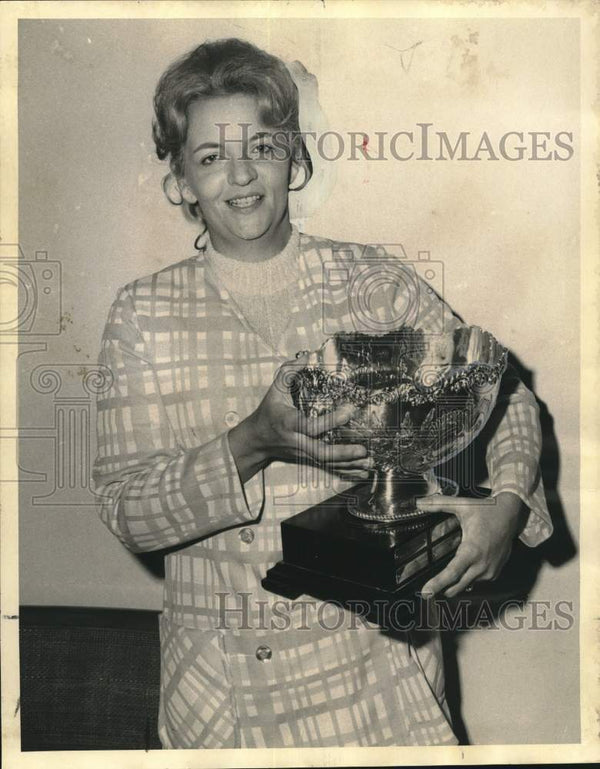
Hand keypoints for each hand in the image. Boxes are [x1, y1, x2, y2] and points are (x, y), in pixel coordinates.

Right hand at [228, 356, 369, 482]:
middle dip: (343, 452)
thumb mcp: (275, 389)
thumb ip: (290, 372)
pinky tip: (362, 473)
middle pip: (320, 451)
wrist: (257, 440)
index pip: (310, 425)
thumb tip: (308, 356)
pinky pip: (328, 468)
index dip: (331, 421)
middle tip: (363, 450)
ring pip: (327, 463)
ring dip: (349, 464)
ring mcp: (302, 453)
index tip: (349, 410)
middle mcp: (296, 441)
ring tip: (369, 464)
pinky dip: (346, 471)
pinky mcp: (307, 460)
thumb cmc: (269, 411)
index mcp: (288, 423)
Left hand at [418, 492, 528, 597]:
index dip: (437, 584)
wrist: (510, 515)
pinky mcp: (495, 573)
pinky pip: (476, 582)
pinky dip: (467, 579)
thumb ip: (438, 504)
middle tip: (427, 590)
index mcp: (472, 550)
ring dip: (455, 583)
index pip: (452, 572)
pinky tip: (463, 569)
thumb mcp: (461, 505)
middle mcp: (482, 564)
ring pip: (466, 585)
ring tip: (445, 577)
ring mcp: (490, 571)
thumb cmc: (486, 510)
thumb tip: (419, 502)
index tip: (425, 593)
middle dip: (441, 589)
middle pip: (456, 586)